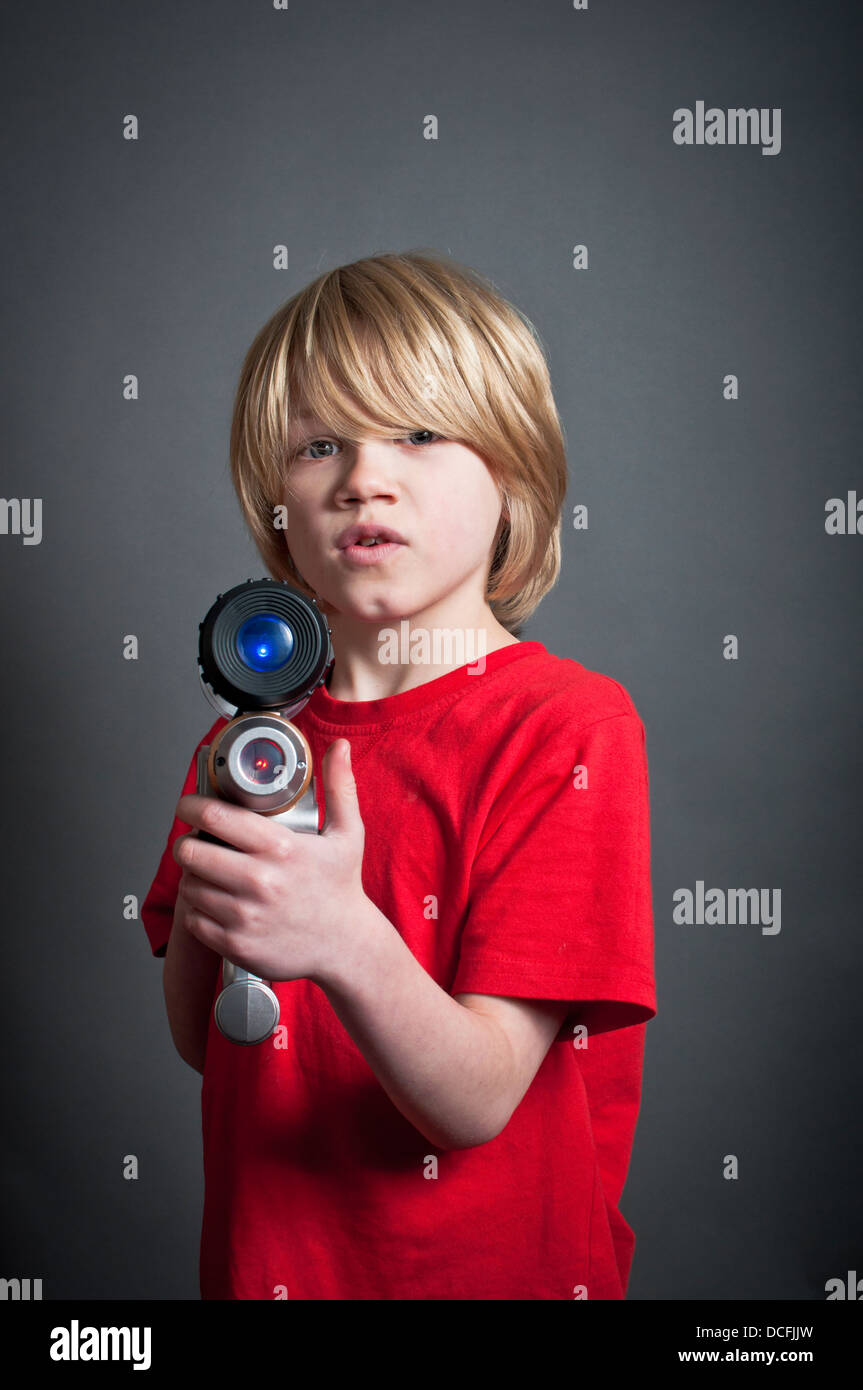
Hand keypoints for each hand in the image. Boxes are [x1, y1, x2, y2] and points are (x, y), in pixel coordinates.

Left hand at [171, 738, 366, 984]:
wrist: (345, 946)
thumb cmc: (341, 889)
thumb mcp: (347, 834)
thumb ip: (340, 787)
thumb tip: (340, 748)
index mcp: (281, 848)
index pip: (215, 817)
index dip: (191, 806)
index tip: (188, 805)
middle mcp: (260, 881)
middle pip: (190, 851)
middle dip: (186, 842)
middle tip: (195, 841)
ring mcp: (245, 915)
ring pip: (188, 886)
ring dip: (193, 876)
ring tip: (210, 872)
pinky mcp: (235, 944)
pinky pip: (193, 919)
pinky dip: (198, 910)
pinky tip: (216, 902)